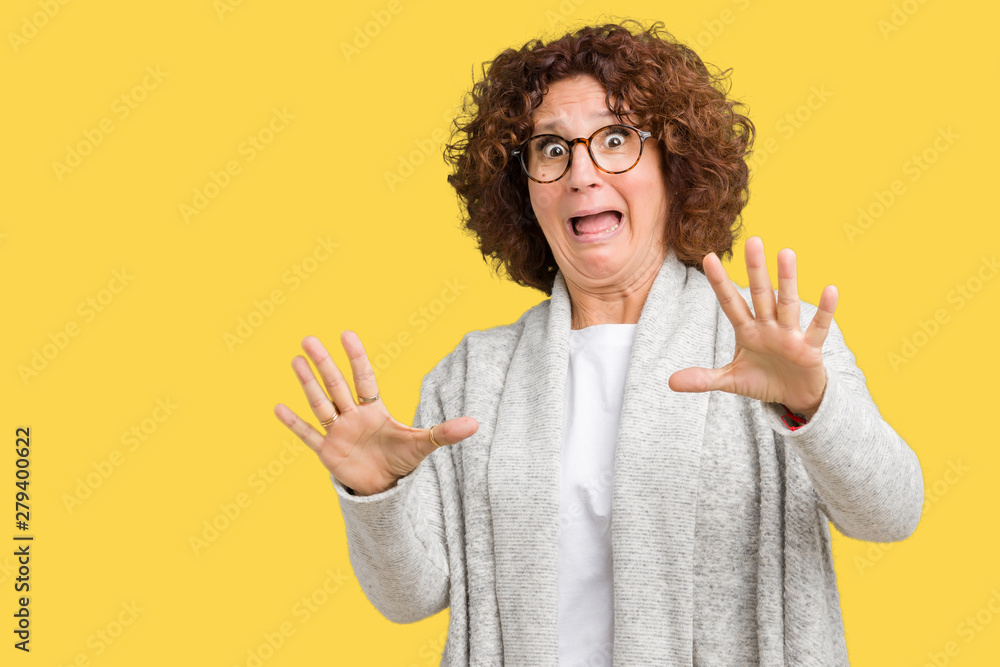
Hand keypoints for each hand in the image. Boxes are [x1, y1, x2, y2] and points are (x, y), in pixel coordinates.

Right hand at [273, 331, 477, 495]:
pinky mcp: (327, 451)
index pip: (364, 378)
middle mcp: (353, 415)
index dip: (356, 357)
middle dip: (324, 363)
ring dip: (308, 384)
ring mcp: (338, 432)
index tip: (347, 334)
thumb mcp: (424, 445)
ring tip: (295, 360)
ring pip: (321, 403)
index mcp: (375, 409)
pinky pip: (308, 435)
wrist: (384, 488)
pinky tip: (278, 407)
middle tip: (309, 338)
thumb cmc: (402, 460)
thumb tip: (476, 424)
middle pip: (337, 385)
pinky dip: (294, 423)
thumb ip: (445, 433)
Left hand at [668, 236, 838, 418]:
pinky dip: (825, 310)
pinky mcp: (810, 348)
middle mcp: (768, 326)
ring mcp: (789, 335)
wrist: (794, 396)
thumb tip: (670, 382)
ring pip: (787, 303)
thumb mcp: (731, 381)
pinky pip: (818, 327)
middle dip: (756, 269)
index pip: (730, 302)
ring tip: (786, 253)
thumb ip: (704, 379)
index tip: (708, 257)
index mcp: (747, 330)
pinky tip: (829, 290)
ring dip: (787, 280)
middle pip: (760, 294)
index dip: (720, 282)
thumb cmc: (763, 381)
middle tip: (752, 240)